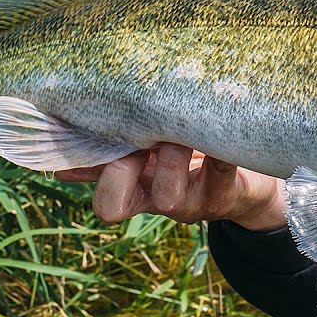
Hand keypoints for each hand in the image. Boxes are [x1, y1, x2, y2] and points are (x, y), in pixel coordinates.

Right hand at [56, 143, 286, 231]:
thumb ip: (120, 133)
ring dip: (170, 157)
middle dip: (115, 169)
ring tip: (181, 129)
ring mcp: (189, 200)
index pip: (84, 185)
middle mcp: (153, 198)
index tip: (77, 128)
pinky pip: (219, 170)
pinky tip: (219, 126)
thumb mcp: (153, 142)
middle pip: (110, 206)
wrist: (249, 184)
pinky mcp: (225, 190)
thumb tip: (67, 110)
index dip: (76, 167)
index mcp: (131, 183)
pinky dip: (218, 150)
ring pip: (165, 196)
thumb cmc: (192, 151)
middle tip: (136, 138)